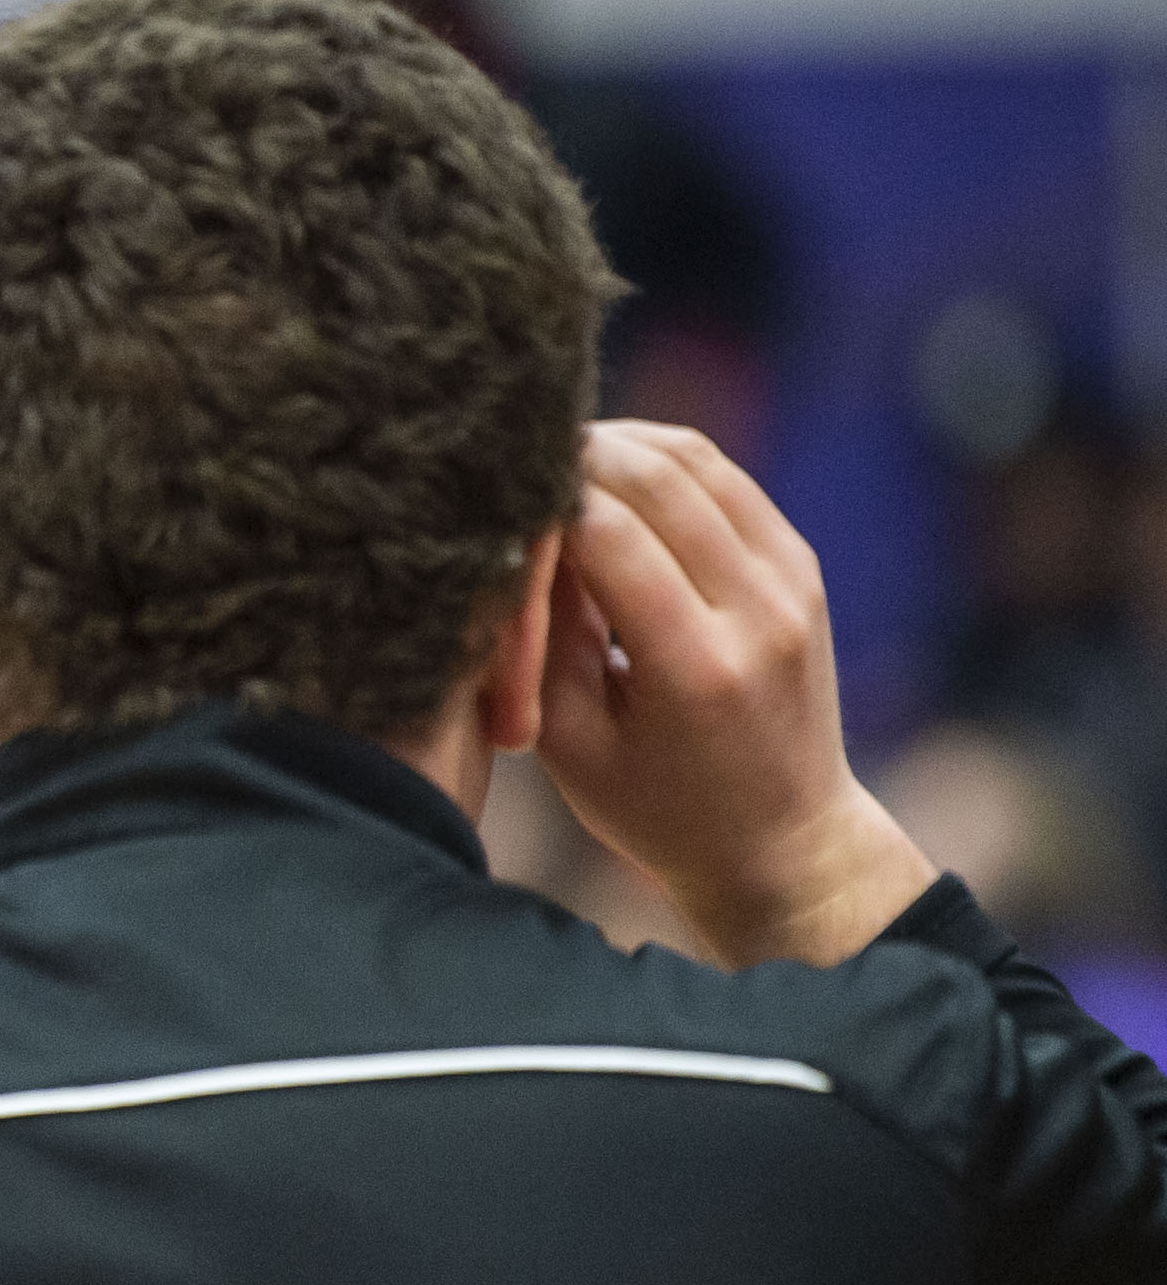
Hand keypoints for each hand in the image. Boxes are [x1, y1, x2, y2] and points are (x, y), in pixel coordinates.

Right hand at [535, 421, 936, 967]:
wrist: (784, 838)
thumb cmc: (656, 808)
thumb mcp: (570, 743)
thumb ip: (541, 641)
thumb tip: (516, 536)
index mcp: (696, 667)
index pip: (606, 533)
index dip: (538, 500)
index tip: (483, 494)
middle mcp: (757, 610)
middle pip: (655, 476)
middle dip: (573, 455)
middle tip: (508, 461)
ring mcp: (791, 580)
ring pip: (694, 459)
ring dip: (618, 445)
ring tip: (554, 463)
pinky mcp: (801, 565)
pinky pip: (724, 479)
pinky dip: (661, 463)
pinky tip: (611, 480)